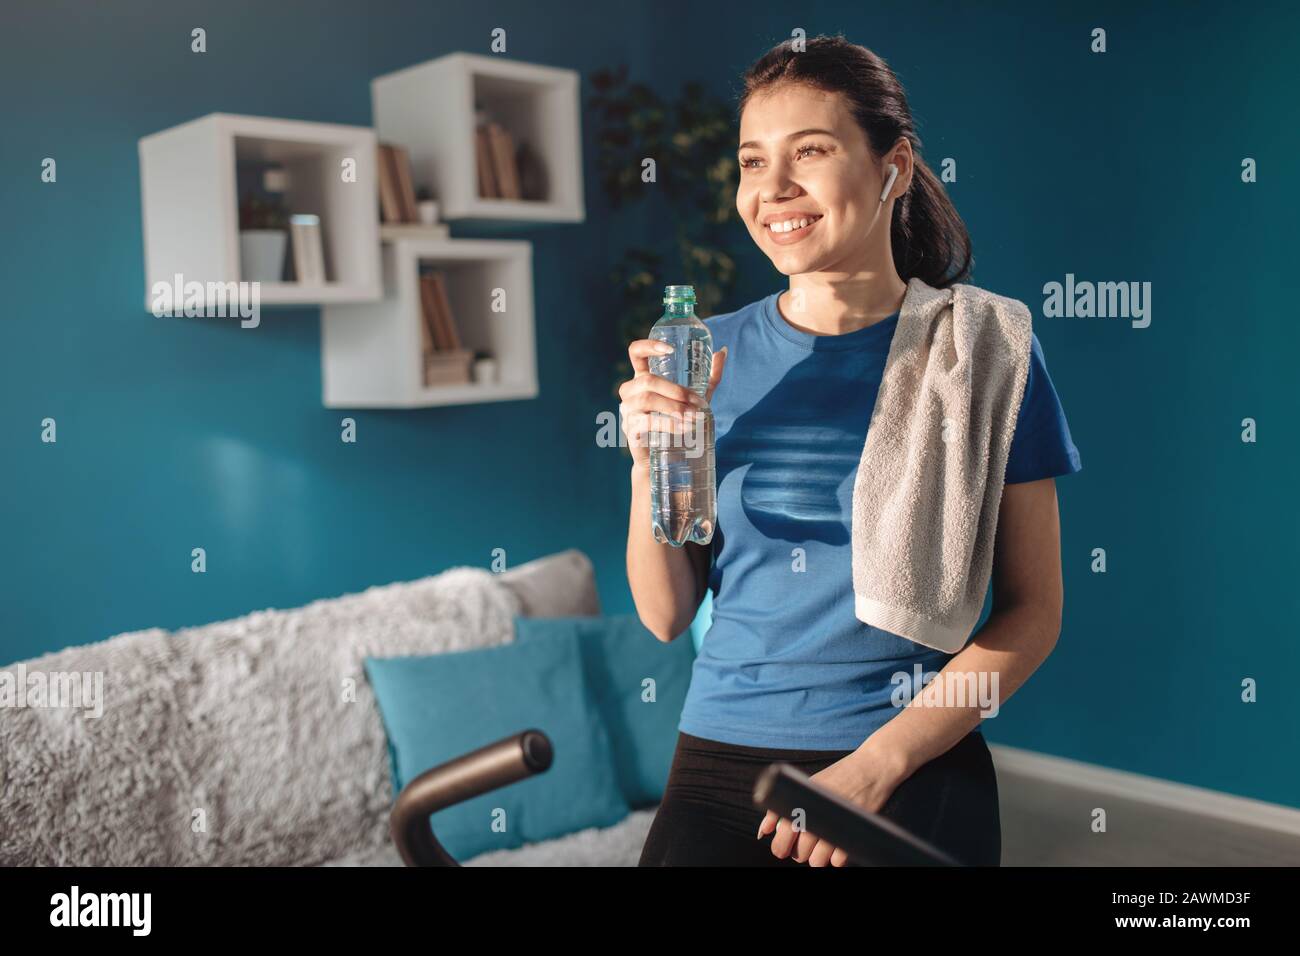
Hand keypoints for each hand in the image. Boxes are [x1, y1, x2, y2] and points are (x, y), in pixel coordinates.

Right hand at [620, 341, 727, 467]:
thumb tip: (723, 351)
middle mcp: (631, 391)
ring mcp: (628, 411)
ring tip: (693, 417)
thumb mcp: (695, 397)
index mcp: (643, 378)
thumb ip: (709, 376)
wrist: (665, 457)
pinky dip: (668, 424)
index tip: (670, 349)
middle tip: (697, 402)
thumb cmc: (679, 422)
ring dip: (673, 407)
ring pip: (646, 399)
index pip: (636, 353)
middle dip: (676, 391)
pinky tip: (684, 428)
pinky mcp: (630, 430)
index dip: (648, 346)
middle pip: (647, 380)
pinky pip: (646, 422)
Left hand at [757, 746, 905, 866]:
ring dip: (818, 858)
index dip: (781, 847)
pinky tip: (837, 849)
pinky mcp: (854, 831)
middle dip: (800, 853)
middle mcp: (816, 814)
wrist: (872, 767)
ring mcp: (835, 824)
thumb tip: (763, 832)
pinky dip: (836, 859)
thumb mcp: (808, 786)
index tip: (784, 849)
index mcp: (802, 801)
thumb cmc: (838, 777)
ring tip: (822, 847)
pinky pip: (838, 860)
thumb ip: (782, 807)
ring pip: (817, 860)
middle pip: (799, 852)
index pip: (783, 836)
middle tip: (807, 844)